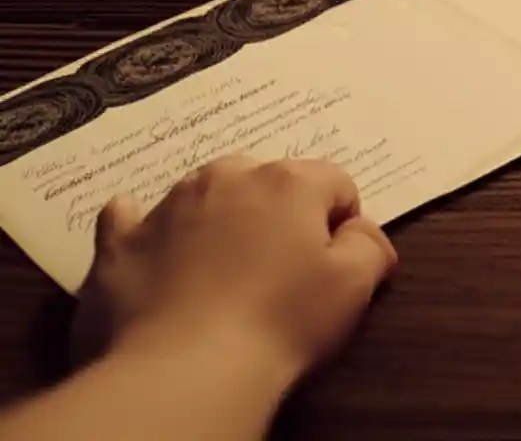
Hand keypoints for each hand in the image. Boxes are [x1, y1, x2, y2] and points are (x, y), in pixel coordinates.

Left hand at [72, 155, 396, 388]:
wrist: (186, 371)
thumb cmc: (282, 322)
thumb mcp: (355, 285)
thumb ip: (370, 244)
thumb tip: (360, 231)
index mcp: (289, 183)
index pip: (335, 183)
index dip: (342, 223)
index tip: (335, 265)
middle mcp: (227, 178)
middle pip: (268, 182)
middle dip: (279, 216)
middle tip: (282, 271)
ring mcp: (167, 206)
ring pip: (206, 195)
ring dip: (221, 221)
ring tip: (225, 276)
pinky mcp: (121, 241)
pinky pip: (132, 218)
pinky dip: (149, 229)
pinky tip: (160, 253)